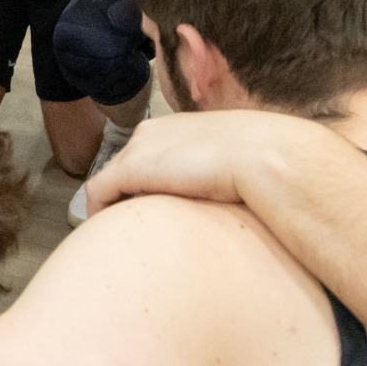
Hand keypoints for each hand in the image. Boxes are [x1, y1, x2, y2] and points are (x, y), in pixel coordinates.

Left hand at [78, 110, 343, 220]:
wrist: (267, 156)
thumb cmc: (267, 163)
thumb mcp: (241, 162)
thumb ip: (224, 173)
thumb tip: (233, 195)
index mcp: (178, 126)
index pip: (149, 155)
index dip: (146, 184)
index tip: (151, 213)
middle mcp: (151, 132)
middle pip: (124, 168)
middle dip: (124, 196)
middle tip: (131, 231)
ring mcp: (137, 149)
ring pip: (110, 180)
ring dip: (112, 208)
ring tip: (119, 239)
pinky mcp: (128, 169)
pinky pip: (99, 194)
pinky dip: (98, 214)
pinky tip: (108, 238)